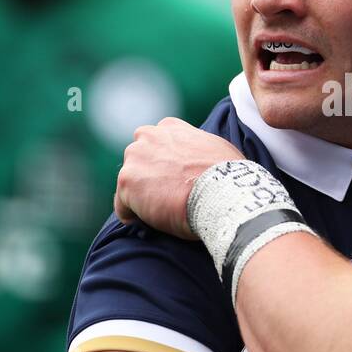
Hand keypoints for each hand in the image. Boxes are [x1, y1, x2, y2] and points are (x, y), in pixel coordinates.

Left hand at [113, 118, 245, 237]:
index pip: (155, 144)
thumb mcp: (216, 148)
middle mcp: (148, 137)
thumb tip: (203, 162)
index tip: (173, 180)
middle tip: (166, 198)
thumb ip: (198, 149)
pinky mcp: (127, 181)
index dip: (163, 165)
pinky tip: (153, 223)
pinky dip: (134, 216)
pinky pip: (123, 207)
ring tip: (161, 213)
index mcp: (170, 128)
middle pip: (137, 160)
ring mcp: (135, 158)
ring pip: (129, 183)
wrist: (223, 193)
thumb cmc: (228, 176)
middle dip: (147, 177)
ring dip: (140, 197)